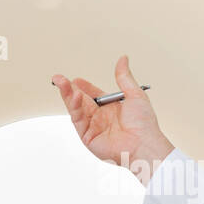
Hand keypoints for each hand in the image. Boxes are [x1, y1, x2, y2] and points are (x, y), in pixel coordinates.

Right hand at [52, 55, 172, 184]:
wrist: (144, 144)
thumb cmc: (144, 124)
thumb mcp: (135, 94)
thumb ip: (124, 77)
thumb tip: (123, 59)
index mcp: (111, 108)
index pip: (93, 94)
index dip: (84, 86)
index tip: (76, 79)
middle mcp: (101, 118)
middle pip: (81, 101)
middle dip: (69, 89)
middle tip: (59, 78)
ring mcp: (94, 128)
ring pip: (76, 109)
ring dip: (68, 95)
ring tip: (61, 83)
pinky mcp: (88, 137)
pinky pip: (78, 120)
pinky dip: (74, 108)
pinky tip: (74, 97)